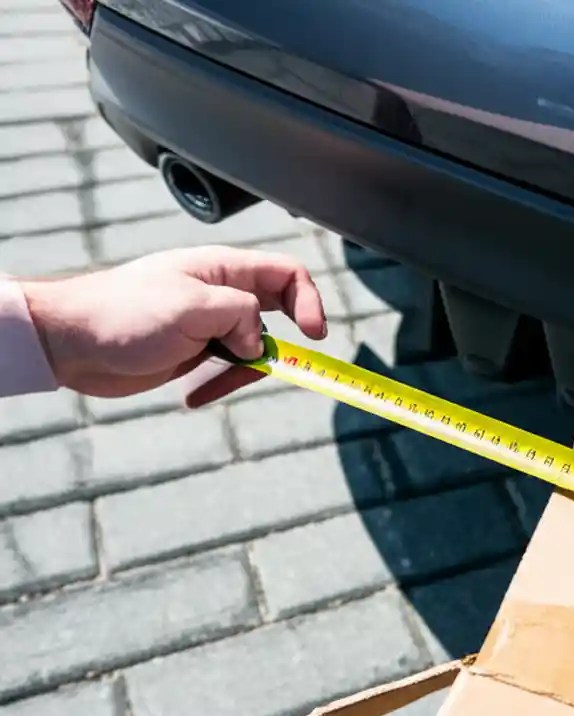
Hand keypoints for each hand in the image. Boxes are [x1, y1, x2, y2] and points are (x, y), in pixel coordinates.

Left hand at [21, 245, 326, 406]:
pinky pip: (227, 368)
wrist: (70, 342)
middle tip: (282, 368)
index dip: (309, 302)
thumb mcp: (192, 308)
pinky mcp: (194, 351)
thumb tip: (259, 344)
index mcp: (223, 270)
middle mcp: (221, 293)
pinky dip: (219, 384)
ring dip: (245, 371)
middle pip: (279, 312)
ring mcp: (209, 323)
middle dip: (283, 344)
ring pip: (255, 347)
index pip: (287, 274)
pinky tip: (193, 396)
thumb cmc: (123, 313)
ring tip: (212, 383)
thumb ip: (241, 315)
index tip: (313, 336)